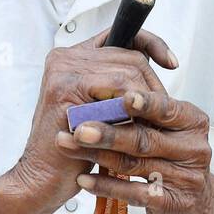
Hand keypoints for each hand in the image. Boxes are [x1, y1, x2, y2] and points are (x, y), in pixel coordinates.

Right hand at [5, 27, 177, 213]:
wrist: (41, 178)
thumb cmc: (75, 148)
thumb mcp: (98, 108)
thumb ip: (116, 84)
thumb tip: (156, 72)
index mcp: (73, 56)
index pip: (121, 36)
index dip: (152, 45)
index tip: (172, 63)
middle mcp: (65, 58)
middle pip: (131, 58)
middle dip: (153, 86)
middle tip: (160, 114)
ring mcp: (63, 73)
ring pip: (128, 75)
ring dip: (146, 103)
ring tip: (148, 126)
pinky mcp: (66, 92)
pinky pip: (117, 95)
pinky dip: (133, 114)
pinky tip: (135, 131)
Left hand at [59, 89, 213, 213]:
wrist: (196, 204)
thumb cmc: (173, 158)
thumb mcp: (169, 130)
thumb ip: (145, 114)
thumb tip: (100, 91)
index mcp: (193, 122)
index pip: (166, 109)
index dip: (144, 103)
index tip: (121, 95)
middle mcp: (193, 149)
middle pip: (144, 138)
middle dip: (108, 132)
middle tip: (79, 127)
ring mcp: (186, 179)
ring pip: (134, 164)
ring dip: (97, 155)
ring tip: (68, 146)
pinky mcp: (174, 204)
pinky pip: (134, 193)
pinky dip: (106, 185)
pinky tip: (84, 178)